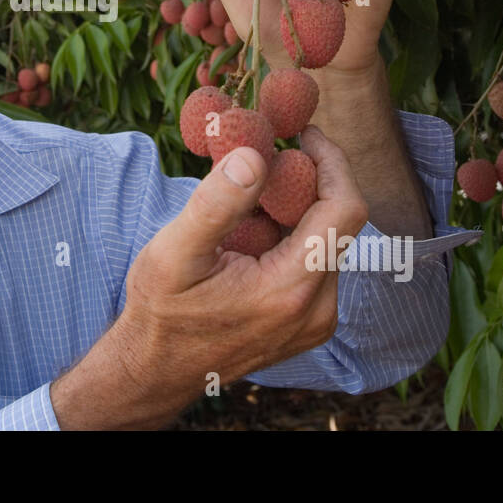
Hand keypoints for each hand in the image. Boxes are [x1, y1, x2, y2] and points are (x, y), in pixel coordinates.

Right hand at [51, 137, 367, 428]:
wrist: (157, 370)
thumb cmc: (161, 312)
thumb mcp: (174, 253)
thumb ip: (216, 205)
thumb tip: (254, 155)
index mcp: (291, 290)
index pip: (345, 209)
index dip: (331, 161)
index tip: (304, 132)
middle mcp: (318, 309)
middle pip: (338, 222)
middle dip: (306, 181)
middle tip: (265, 154)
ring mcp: (316, 319)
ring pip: (326, 239)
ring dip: (296, 208)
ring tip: (248, 196)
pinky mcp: (308, 321)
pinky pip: (315, 261)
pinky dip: (290, 234)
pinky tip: (250, 231)